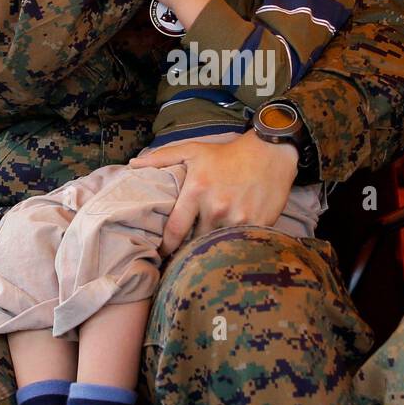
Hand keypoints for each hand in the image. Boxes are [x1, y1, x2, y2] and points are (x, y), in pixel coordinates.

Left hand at [128, 130, 297, 256]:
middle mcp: (216, 207)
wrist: (270, 153)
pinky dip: (233, 244)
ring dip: (212, 246)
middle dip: (189, 246)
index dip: (165, 246)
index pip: (174, 230)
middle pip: (195, 240)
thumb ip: (162, 158)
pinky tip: (230, 244)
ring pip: (217, 244)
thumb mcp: (193, 150)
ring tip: (207, 250)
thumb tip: (133, 164)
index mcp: (196, 190)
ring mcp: (238, 218)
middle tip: (185, 251)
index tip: (161, 253)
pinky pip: (239, 243)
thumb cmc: (227, 154)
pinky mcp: (258, 224)